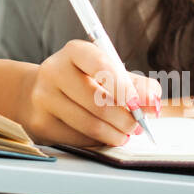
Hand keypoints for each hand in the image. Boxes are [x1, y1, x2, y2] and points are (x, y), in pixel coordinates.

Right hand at [14, 39, 162, 147]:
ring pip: (89, 124)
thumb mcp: (108, 74)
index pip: (100, 64)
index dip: (123, 86)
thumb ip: (136, 85)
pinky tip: (104, 135)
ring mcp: (43, 98)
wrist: (41, 92)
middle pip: (97, 101)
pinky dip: (98, 141)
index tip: (139, 104)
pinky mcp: (41, 123)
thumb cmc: (83, 81)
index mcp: (74, 52)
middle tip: (137, 125)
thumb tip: (153, 102)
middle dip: (125, 118)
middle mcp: (54, 71)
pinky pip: (78, 139)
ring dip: (115, 134)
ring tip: (124, 133)